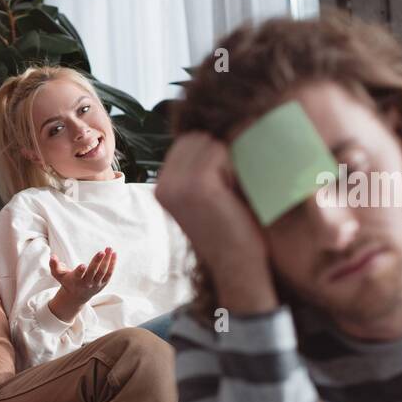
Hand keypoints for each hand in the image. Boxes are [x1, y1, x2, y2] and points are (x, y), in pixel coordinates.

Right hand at [49, 248, 115, 306]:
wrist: (77, 296)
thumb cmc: (67, 281)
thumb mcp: (58, 275)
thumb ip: (54, 265)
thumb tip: (52, 256)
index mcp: (75, 280)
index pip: (78, 276)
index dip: (80, 271)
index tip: (83, 265)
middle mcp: (86, 283)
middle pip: (93, 272)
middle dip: (97, 262)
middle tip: (102, 252)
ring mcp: (96, 284)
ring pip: (102, 272)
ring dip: (107, 260)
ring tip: (109, 249)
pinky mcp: (103, 283)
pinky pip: (109, 273)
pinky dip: (112, 264)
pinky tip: (114, 254)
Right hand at [154, 132, 274, 310]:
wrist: (239, 268)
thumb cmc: (233, 231)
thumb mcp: (210, 197)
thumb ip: (203, 169)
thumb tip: (217, 133)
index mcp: (162, 187)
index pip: (188, 142)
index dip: (213, 152)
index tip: (226, 182)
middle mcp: (163, 185)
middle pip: (196, 137)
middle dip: (219, 151)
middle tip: (233, 185)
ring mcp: (177, 185)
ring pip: (209, 141)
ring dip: (230, 157)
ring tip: (235, 189)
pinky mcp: (197, 185)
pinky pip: (221, 150)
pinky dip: (237, 164)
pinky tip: (238, 190)